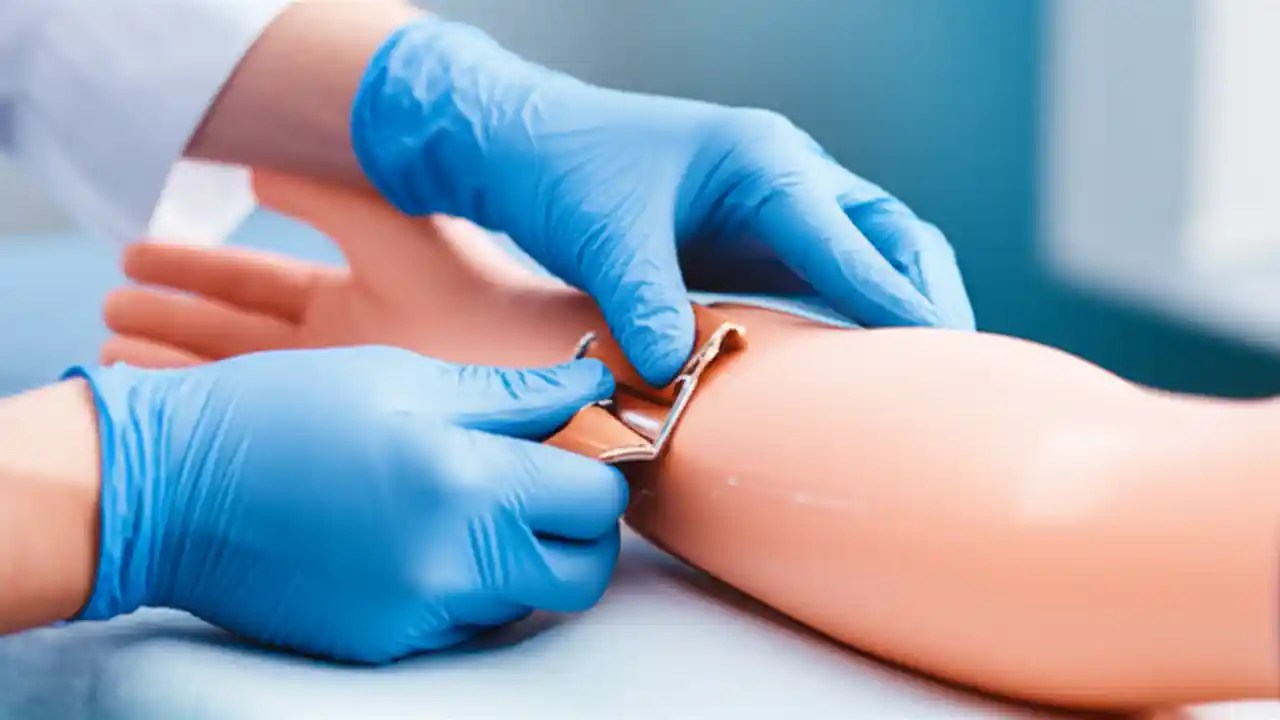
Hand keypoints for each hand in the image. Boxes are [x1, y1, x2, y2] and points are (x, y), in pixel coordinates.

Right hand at [72, 347, 625, 662]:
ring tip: (460, 502)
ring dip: (518, 556)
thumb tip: (592, 384)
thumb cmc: (284, 412)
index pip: (598, 502)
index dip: (602, 473)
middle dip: (581, 533)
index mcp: (467, 482)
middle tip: (544, 487)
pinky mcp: (385, 645)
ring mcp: (418, 615)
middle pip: (582, 573)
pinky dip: (460, 583)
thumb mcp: (404, 379)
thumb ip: (514, 395)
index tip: (580, 451)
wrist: (168, 490)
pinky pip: (461, 620)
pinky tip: (412, 536)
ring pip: (523, 598)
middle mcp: (453, 564)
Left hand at [352, 18, 974, 384]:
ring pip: (872, 254)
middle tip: (956, 379)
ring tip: (932, 383)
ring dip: (904, 307)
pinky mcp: (756, 239)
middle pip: (891, 236)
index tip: (937, 353)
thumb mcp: (602, 235)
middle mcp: (786, 178)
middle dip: (929, 299)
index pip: (850, 236)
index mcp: (762, 161)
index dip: (895, 298)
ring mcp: (777, 208)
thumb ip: (643, 301)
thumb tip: (672, 374)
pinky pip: (830, 277)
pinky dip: (859, 316)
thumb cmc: (563, 169)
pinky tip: (864, 367)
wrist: (522, 144)